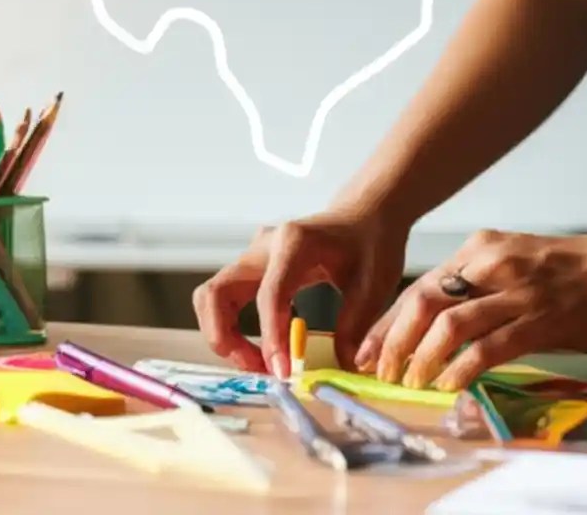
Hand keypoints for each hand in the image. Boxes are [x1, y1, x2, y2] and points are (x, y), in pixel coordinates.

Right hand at [193, 207, 407, 377]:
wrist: (364, 215)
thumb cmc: (371, 243)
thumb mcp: (375, 284)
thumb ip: (356, 325)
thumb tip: (342, 367)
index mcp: (294, 243)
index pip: (269, 295)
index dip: (270, 337)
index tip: (282, 371)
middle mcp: (264, 248)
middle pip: (216, 293)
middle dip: (225, 337)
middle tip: (259, 369)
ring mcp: (253, 257)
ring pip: (212, 298)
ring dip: (224, 336)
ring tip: (261, 364)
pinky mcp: (252, 270)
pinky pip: (226, 301)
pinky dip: (233, 329)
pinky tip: (269, 348)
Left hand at [356, 228, 586, 391]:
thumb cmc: (581, 270)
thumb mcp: (520, 263)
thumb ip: (482, 286)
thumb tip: (440, 323)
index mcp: (483, 248)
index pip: (419, 286)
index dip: (389, 321)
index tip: (368, 348)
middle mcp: (492, 263)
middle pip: (423, 302)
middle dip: (393, 340)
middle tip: (378, 371)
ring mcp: (517, 291)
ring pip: (449, 324)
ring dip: (422, 358)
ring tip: (412, 382)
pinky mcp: (541, 318)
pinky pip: (489, 347)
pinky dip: (462, 369)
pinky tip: (450, 385)